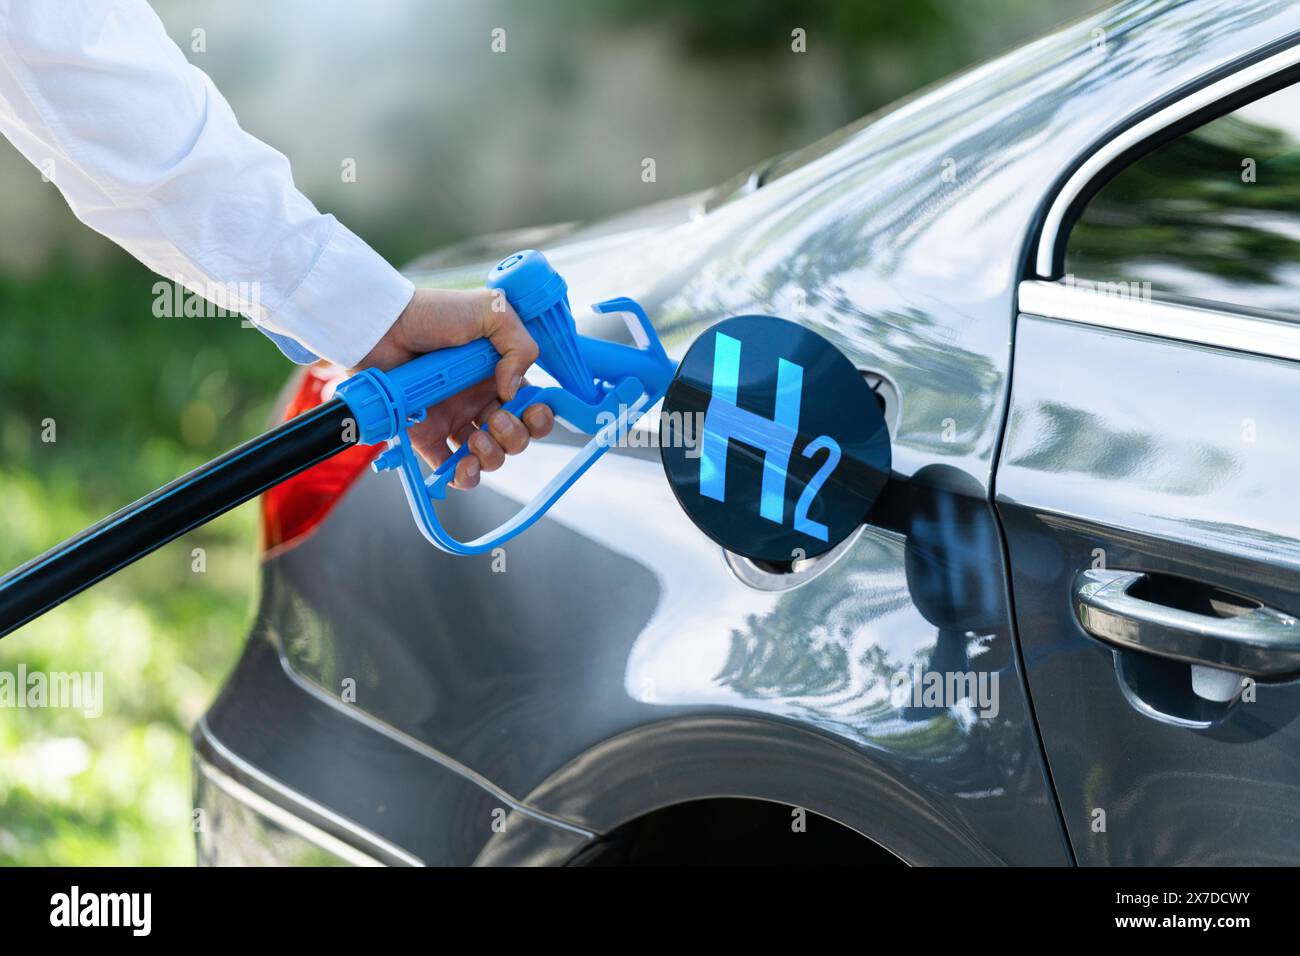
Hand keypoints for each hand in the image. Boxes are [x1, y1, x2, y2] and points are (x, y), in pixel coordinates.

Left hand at [353, 288, 553, 488]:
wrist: (383, 325)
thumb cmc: (432, 312)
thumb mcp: (491, 311)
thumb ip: (520, 346)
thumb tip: (514, 392)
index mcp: (498, 375)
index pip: (531, 406)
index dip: (539, 416)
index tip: (529, 409)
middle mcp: (478, 400)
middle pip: (515, 437)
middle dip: (516, 437)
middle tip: (496, 418)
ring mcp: (452, 419)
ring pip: (489, 457)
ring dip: (493, 456)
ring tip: (477, 440)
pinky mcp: (425, 435)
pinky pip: (449, 468)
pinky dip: (463, 475)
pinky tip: (463, 464)